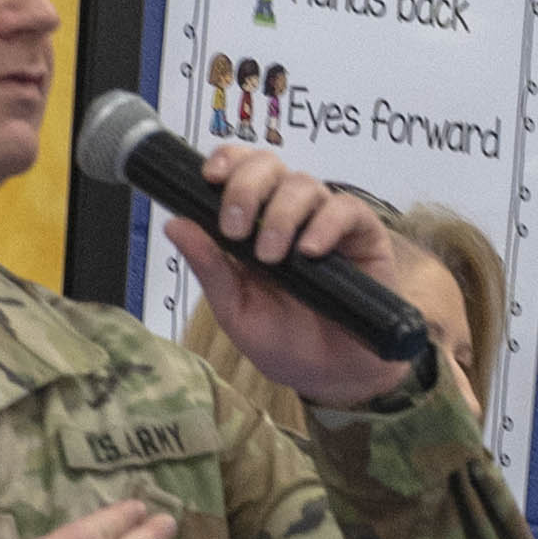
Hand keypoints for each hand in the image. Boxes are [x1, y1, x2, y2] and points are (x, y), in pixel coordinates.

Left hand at [166, 143, 418, 411]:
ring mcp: (326, 222)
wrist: (335, 377)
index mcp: (252, 223)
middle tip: (236, 230)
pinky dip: (326, 224)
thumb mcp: (237, 312)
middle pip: (268, 165)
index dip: (226, 161)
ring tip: (273, 257)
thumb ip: (210, 270)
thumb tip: (175, 225)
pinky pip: (346, 209)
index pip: (238, 169)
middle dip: (246, 188)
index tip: (211, 179)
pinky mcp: (362, 236)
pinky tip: (311, 251)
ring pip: (303, 184)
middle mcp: (288, 213)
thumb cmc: (285, 343)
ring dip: (281, 215)